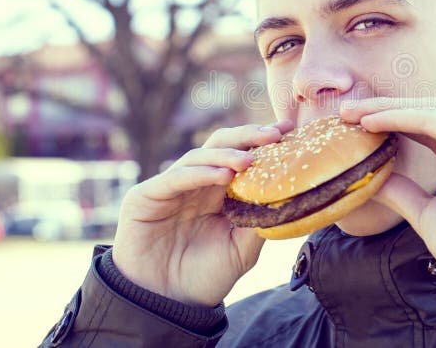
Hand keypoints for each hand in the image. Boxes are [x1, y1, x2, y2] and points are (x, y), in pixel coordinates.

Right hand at [111, 119, 293, 305]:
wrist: (166, 305)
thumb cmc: (203, 277)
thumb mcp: (242, 249)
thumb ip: (260, 221)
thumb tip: (289, 196)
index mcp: (218, 192)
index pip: (240, 156)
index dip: (262, 142)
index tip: (288, 130)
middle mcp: (195, 183)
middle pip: (221, 146)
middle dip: (248, 137)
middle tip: (274, 134)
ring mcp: (170, 187)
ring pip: (199, 156)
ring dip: (226, 155)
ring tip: (249, 160)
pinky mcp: (146, 196)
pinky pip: (176, 177)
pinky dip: (200, 173)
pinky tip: (223, 175)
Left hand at [340, 98, 435, 294]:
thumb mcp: (429, 214)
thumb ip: (404, 193)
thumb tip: (375, 179)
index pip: (433, 130)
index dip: (397, 125)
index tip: (361, 129)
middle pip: (429, 114)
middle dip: (386, 110)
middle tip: (347, 113)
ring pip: (428, 110)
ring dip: (386, 109)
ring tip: (350, 113)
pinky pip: (430, 119)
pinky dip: (397, 117)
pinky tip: (370, 122)